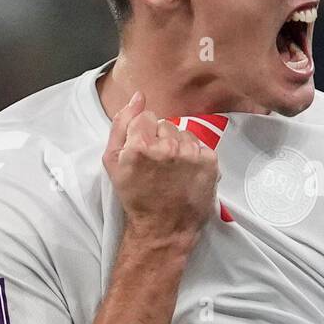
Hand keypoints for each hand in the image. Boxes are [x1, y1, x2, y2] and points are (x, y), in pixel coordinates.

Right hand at [103, 92, 218, 243]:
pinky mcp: (210, 162)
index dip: (143, 133)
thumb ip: (122, 124)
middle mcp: (168, 147)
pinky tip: (186, 172)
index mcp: (140, 146)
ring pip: (184, 133)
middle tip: (158, 165)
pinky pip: (200, 145)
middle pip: (166, 124)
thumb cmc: (135, 196)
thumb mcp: (113, 161)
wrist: (163, 227)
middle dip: (161, 139)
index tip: (144, 152)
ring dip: (179, 146)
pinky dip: (194, 155)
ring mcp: (192, 154)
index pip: (146, 117)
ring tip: (173, 169)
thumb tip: (138, 96)